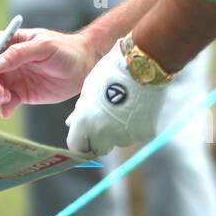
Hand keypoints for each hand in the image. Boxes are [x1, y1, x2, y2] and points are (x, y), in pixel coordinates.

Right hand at [0, 27, 96, 117]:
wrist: (84, 68)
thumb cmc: (66, 50)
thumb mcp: (44, 47)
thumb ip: (20, 54)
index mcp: (12, 42)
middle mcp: (8, 60)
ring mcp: (14, 77)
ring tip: (6, 99)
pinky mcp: (21, 93)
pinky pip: (6, 102)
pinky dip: (3, 107)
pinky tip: (7, 111)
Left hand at [65, 40, 168, 156]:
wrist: (141, 67)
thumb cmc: (110, 74)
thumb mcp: (88, 90)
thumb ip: (81, 111)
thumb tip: (72, 124)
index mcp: (85, 123)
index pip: (77, 147)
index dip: (81, 142)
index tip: (86, 137)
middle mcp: (103, 134)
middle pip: (99, 149)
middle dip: (100, 140)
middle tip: (107, 121)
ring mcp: (125, 136)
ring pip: (119, 141)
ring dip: (120, 131)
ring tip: (125, 108)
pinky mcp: (144, 135)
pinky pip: (137, 135)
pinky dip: (136, 127)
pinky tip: (138, 109)